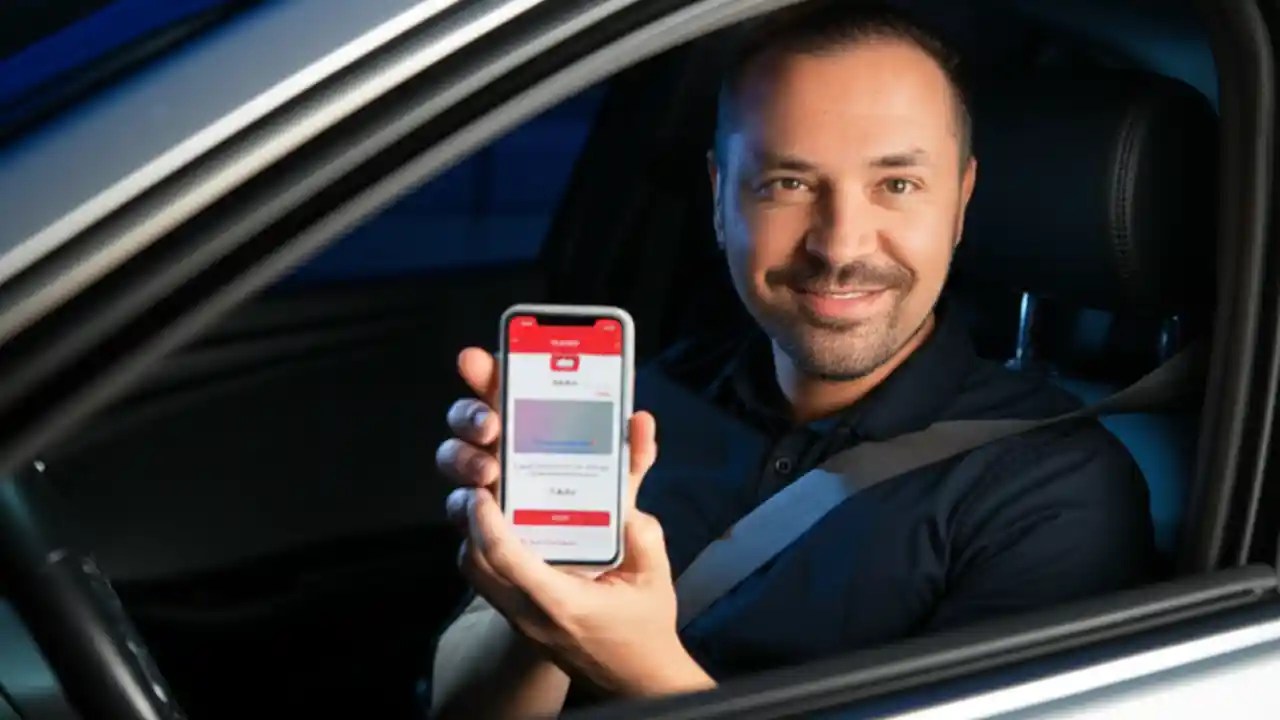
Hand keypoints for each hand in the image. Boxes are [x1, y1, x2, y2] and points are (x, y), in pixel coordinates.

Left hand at [435, 348, 714, 697]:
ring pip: (478, 576)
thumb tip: (625, 498)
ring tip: (491, 504)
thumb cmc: (646, 628)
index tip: (481, 491)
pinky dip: (490, 554)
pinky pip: (490, 584)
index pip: (507, 560)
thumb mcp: (655, 574)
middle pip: (477, 565)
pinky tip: (508, 530)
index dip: (486, 522)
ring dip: (477, 538)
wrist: (639, 678)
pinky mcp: (522, 621)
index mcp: (564, 603)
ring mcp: (523, 622)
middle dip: (472, 523)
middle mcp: (533, 616)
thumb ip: (641, 533)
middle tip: (483, 488)